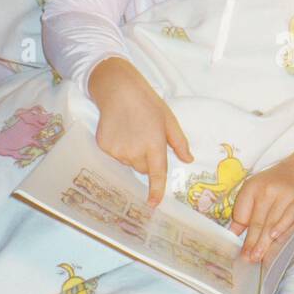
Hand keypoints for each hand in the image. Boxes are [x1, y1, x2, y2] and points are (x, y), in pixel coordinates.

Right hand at [88, 56, 193, 207]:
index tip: (153, 204)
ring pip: (129, 163)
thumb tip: (189, 160)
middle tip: (145, 138)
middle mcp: (134, 151)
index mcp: (154, 144)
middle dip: (147, 160)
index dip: (156, 191)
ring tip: (132, 131)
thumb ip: (179, 143)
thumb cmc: (147, 103)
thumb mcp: (169, 120)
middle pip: (143, 169)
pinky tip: (120, 131)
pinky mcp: (105, 147)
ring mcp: (117, 150)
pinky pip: (115, 157)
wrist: (118, 89)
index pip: (156, 174)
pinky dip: (119, 149)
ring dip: (133, 154)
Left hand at [228, 139, 293, 261]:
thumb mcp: (256, 189)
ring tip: (258, 256)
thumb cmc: (276, 183)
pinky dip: (282, 228)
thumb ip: (244, 210)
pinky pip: (289, 217)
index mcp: (253, 187)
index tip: (238, 248)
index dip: (239, 230)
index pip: (241, 212)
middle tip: (248, 258)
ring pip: (272, 223)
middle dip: (252, 242)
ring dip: (264, 242)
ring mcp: (284, 196)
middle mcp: (267, 190)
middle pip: (257, 221)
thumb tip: (234, 232)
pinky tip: (275, 239)